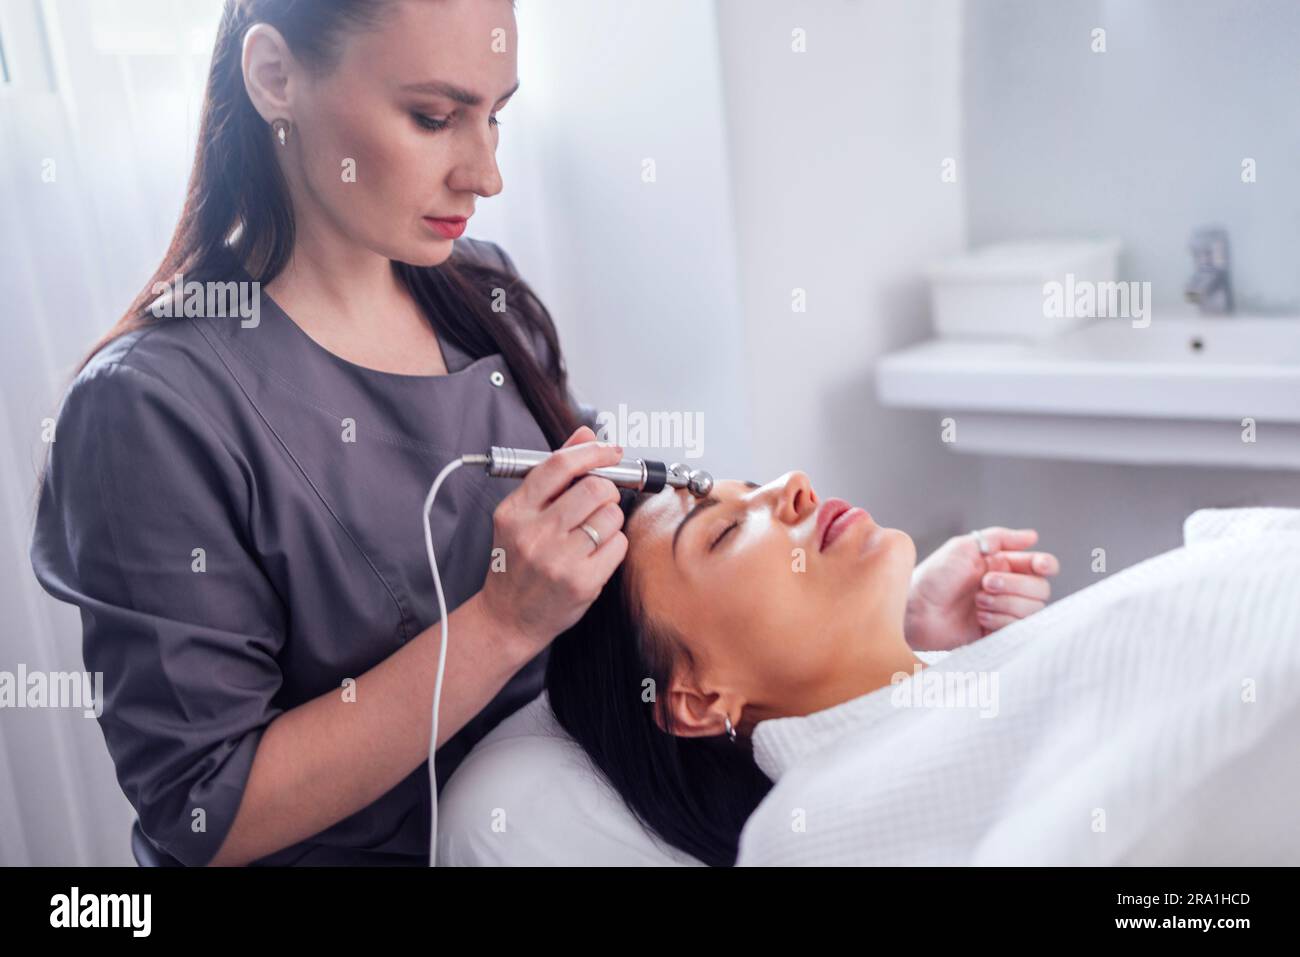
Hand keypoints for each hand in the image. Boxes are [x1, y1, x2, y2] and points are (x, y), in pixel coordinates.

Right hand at [478, 426, 629, 653]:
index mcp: (515, 511)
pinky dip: (614, 545)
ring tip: (592, 533)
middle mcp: (533, 534)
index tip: (609, 450)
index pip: (559, 465)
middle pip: (594, 488)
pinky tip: (594, 555)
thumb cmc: (517, 563)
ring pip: (611, 515)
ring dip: (610, 520)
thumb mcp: (522, 515)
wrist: (507, 618)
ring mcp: (558, 559)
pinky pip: (618, 545)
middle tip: (599, 502)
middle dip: (606, 490)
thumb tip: (585, 433)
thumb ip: (554, 472)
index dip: (592, 451)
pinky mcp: (581, 582)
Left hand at [903, 527, 1058, 651]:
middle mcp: (1007, 588)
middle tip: (985, 583)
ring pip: (1032, 610)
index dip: (1045, 565)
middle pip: (1040, 589)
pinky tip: (979, 617)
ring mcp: (1003, 611)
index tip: (1038, 566)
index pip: (1041, 566)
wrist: (916, 609)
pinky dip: (1001, 621)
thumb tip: (1032, 536)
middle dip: (1014, 585)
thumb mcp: (963, 547)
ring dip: (1005, 604)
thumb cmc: (934, 576)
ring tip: (978, 602)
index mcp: (1002, 565)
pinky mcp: (997, 633)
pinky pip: (1018, 629)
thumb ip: (999, 538)